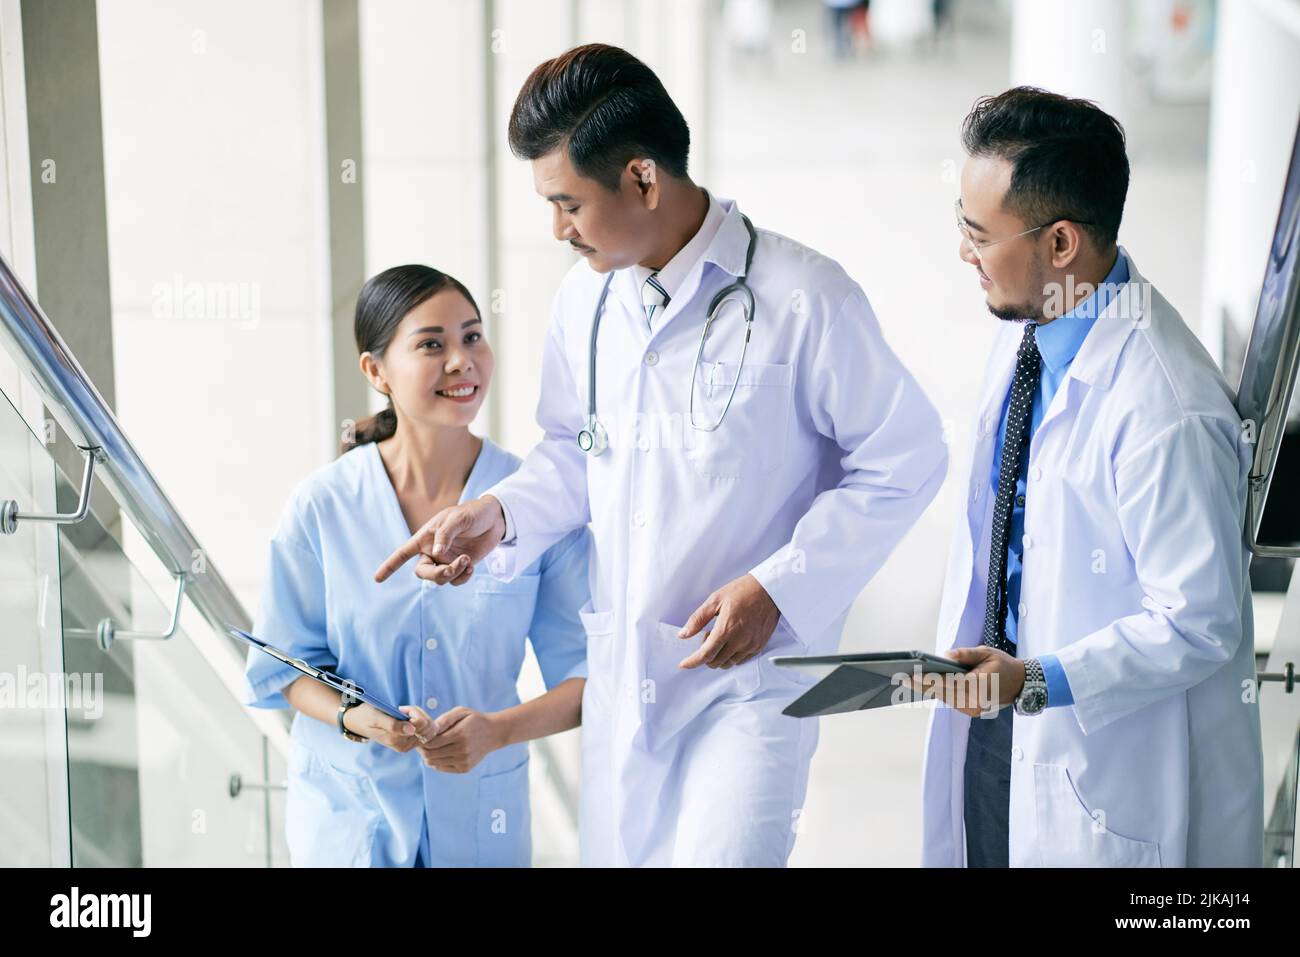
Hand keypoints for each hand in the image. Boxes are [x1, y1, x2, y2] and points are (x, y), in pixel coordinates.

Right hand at [344, 702, 423, 752]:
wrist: (361, 722)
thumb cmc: (367, 716)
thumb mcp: (377, 717)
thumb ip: (393, 725)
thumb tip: (411, 730)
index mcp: (397, 742)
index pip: (421, 723)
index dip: (414, 711)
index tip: (402, 708)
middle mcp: (405, 746)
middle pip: (428, 726)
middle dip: (418, 713)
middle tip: (403, 710)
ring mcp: (410, 745)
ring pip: (429, 726)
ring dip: (419, 715)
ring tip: (404, 713)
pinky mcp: (412, 741)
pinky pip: (426, 728)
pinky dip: (419, 718)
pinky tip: (407, 717)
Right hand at [373, 495, 506, 585]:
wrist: (494, 519)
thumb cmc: (472, 513)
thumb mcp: (458, 518)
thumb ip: (445, 535)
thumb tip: (436, 554)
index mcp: (425, 537)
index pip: (403, 553)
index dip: (390, 566)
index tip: (377, 578)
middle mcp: (432, 551)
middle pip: (422, 572)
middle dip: (435, 575)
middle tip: (450, 569)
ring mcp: (446, 560)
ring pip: (440, 579)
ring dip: (453, 573)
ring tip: (467, 560)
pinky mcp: (460, 566)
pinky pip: (455, 581)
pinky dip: (463, 577)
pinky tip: (471, 567)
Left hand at [404, 705, 507, 772]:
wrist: (494, 733)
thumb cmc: (474, 720)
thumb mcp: (461, 712)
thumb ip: (444, 719)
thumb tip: (429, 729)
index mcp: (460, 734)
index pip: (431, 743)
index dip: (422, 740)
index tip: (420, 735)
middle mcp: (462, 750)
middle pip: (430, 755)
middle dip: (422, 749)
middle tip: (421, 742)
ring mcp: (464, 761)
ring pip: (434, 763)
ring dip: (428, 756)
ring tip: (431, 747)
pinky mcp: (464, 768)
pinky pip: (442, 768)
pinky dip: (436, 761)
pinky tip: (440, 753)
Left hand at [677, 574, 780, 669]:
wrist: (769, 589)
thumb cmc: (743, 591)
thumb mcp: (715, 600)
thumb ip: (697, 619)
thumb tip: (683, 634)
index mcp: (726, 629)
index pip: (705, 654)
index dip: (692, 662)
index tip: (684, 664)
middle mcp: (740, 641)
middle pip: (715, 662)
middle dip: (705, 654)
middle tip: (707, 636)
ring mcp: (751, 645)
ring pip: (728, 663)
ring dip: (718, 656)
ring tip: (721, 637)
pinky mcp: (759, 646)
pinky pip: (740, 661)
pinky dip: (731, 656)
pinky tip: (731, 641)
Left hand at [912, 646, 1024, 717]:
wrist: (1021, 684)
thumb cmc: (1004, 665)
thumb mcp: (987, 652)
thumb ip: (965, 654)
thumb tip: (945, 655)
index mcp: (979, 685)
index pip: (947, 683)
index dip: (927, 680)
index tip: (910, 677)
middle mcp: (975, 700)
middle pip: (943, 693)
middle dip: (922, 685)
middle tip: (902, 678)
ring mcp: (974, 708)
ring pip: (945, 698)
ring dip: (929, 690)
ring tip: (910, 681)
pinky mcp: (972, 711)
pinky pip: (952, 701)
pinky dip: (940, 693)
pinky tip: (927, 686)